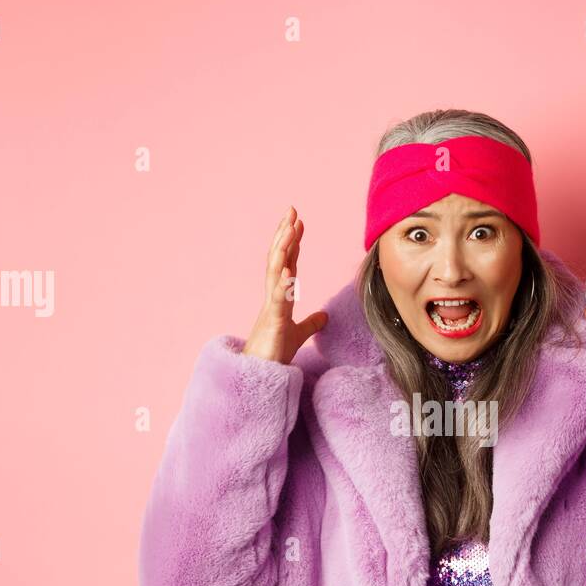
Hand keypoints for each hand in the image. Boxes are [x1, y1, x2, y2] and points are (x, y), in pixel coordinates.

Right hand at [242, 206, 327, 363]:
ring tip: (290, 228)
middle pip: (278, 259)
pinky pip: (279, 300)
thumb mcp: (299, 334)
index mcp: (280, 297)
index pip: (287, 263)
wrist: (259, 374)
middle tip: (292, 210)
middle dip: (285, 234)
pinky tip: (289, 269)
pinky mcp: (274, 322)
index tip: (298, 221)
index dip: (292, 242)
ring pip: (275, 271)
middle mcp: (273, 296)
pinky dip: (283, 284)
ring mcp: (271, 307)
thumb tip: (325, 315)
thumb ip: (311, 323)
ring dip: (283, 249)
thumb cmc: (275, 354)